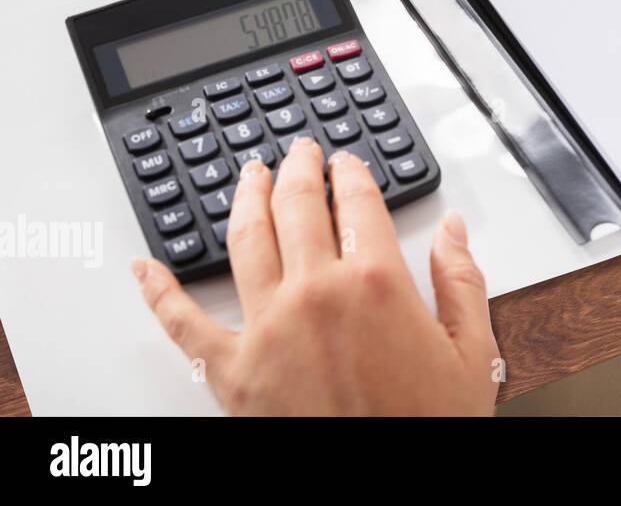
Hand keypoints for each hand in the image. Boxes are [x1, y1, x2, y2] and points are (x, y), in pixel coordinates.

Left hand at [132, 138, 498, 414]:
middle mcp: (316, 294)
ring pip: (246, 240)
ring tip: (249, 176)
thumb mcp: (472, 352)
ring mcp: (268, 329)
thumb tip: (452, 231)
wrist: (390, 492)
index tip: (349, 164)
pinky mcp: (232, 372)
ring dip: (246, 198)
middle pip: (298, 207)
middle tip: (300, 152)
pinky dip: (158, 290)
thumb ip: (462, 281)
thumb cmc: (428, 429)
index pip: (359, 203)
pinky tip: (145, 267)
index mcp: (378, 282)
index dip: (353, 174)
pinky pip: (182, 322)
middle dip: (300, 170)